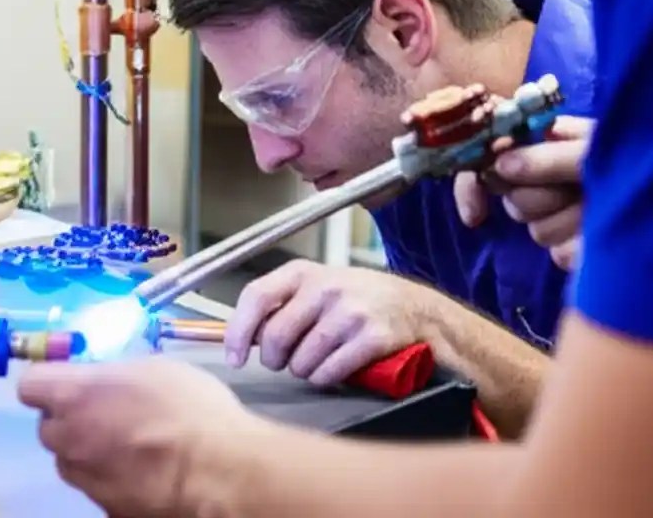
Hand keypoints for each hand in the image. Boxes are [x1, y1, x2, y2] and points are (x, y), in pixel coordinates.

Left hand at [18, 357, 267, 516]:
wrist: (220, 473)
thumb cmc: (190, 409)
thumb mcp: (155, 368)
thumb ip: (115, 374)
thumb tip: (106, 380)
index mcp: (74, 396)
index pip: (29, 385)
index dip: (48, 381)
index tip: (70, 380)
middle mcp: (68, 439)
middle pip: (47, 427)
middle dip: (69, 419)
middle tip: (105, 413)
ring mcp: (85, 479)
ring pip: (70, 460)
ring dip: (86, 451)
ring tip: (128, 447)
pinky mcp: (105, 508)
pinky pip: (97, 487)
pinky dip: (111, 479)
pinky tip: (143, 473)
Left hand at [225, 259, 434, 385]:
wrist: (417, 309)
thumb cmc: (357, 300)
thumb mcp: (317, 287)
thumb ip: (281, 304)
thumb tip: (243, 336)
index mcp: (302, 272)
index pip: (256, 297)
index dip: (238, 331)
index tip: (234, 358)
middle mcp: (325, 287)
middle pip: (276, 336)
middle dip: (274, 360)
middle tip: (284, 363)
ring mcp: (350, 312)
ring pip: (301, 360)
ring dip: (302, 372)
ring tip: (314, 363)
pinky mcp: (373, 337)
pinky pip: (329, 372)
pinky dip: (323, 379)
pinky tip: (331, 371)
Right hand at [454, 115, 590, 270]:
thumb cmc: (629, 163)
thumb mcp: (589, 149)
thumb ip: (544, 157)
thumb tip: (497, 167)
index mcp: (544, 143)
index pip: (489, 156)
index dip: (477, 181)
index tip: (474, 212)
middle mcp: (546, 176)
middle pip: (512, 197)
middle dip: (539, 200)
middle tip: (571, 190)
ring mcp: (561, 212)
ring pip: (536, 228)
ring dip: (566, 223)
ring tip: (597, 207)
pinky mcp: (575, 244)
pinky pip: (561, 253)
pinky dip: (580, 247)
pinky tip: (598, 235)